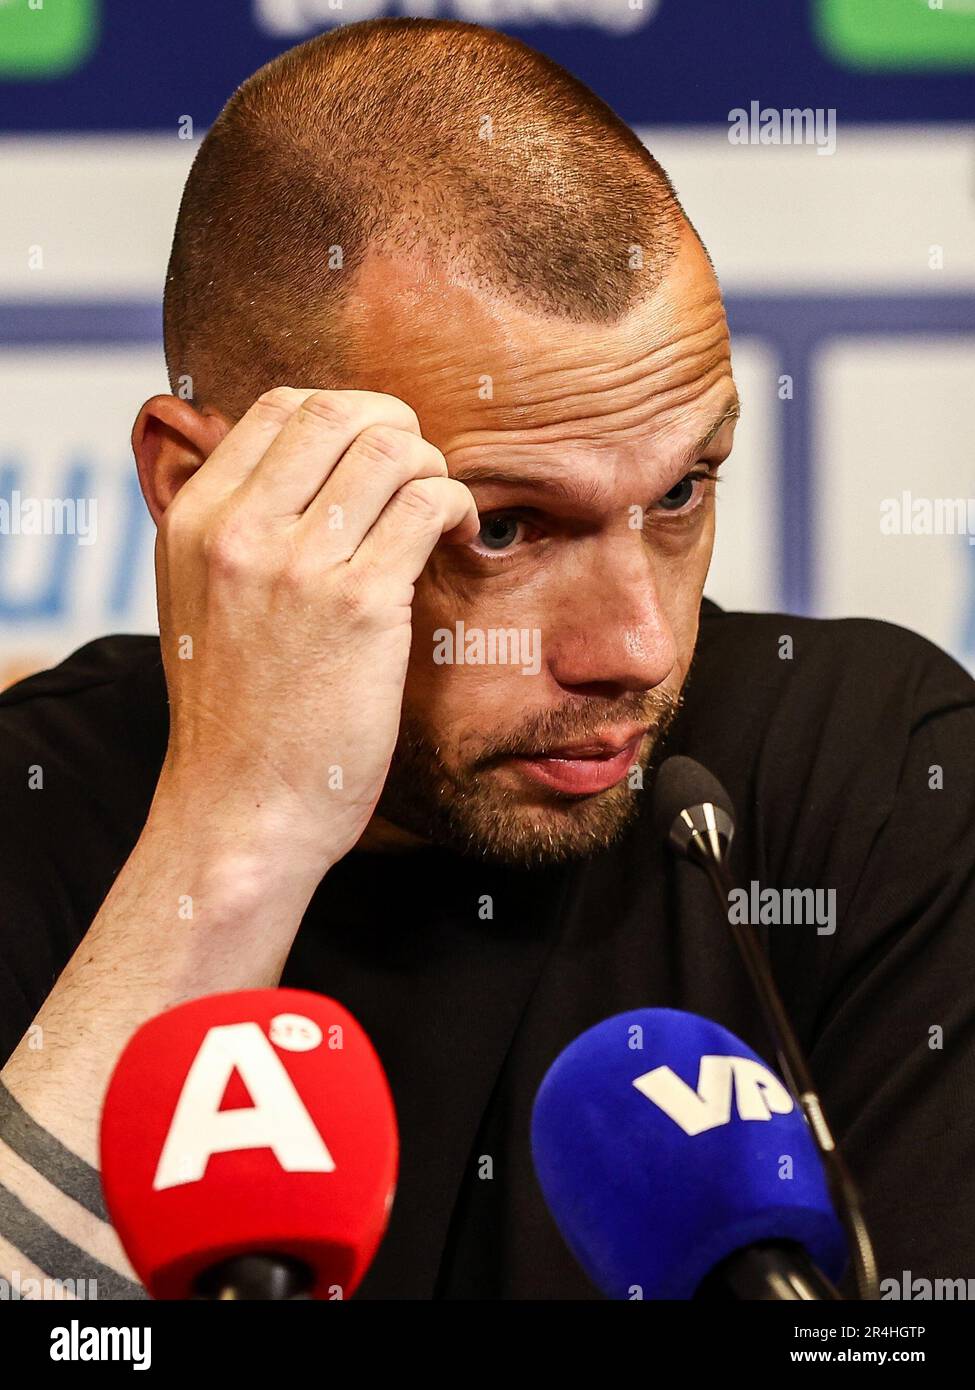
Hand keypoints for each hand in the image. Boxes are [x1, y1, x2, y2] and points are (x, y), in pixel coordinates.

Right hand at [152, 387, 477, 874]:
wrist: (240, 810)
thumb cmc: (234, 717)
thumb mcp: (197, 602)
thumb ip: (232, 531)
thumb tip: (297, 469)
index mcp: (193, 521)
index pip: (278, 408)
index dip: (344, 415)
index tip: (372, 452)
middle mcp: (236, 530)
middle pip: (336, 412)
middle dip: (395, 426)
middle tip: (417, 470)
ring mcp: (296, 564)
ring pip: (389, 448)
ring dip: (430, 466)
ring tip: (437, 508)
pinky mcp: (357, 604)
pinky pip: (426, 504)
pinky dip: (453, 503)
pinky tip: (455, 533)